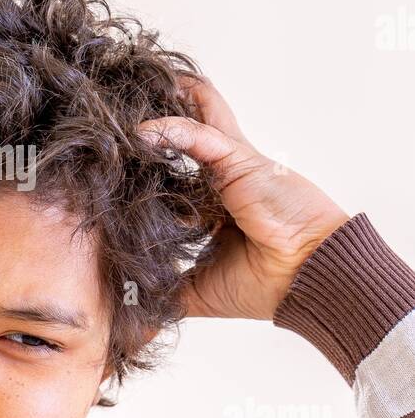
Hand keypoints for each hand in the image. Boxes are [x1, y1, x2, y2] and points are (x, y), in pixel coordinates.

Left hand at [136, 74, 351, 320]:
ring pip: (195, 120)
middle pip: (185, 137)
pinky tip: (139, 131)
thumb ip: (164, 299)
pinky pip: (200, 136)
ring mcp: (232, 165)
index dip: (146, 166)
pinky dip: (170, 130)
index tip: (110, 164)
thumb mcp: (198, 294)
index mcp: (215, 206)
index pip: (176, 176)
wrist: (306, 279)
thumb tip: (132, 329)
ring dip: (165, 103)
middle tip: (116, 111)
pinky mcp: (240, 160)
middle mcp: (222, 179)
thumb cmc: (265, 285)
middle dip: (156, 121)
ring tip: (131, 88)